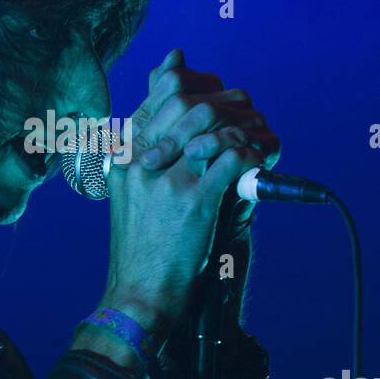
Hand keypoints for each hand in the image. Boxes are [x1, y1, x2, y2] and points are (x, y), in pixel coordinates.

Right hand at [97, 49, 273, 335]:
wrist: (139, 293)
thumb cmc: (142, 244)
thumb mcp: (133, 192)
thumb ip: (150, 150)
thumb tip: (170, 104)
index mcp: (124, 154)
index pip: (163, 93)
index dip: (201, 85)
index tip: (220, 93)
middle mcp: (140, 159)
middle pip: (190, 101)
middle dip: (227, 103)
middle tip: (246, 115)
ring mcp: (166, 178)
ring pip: (212, 123)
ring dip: (243, 128)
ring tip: (254, 140)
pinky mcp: (194, 200)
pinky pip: (232, 158)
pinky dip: (250, 157)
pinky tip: (255, 167)